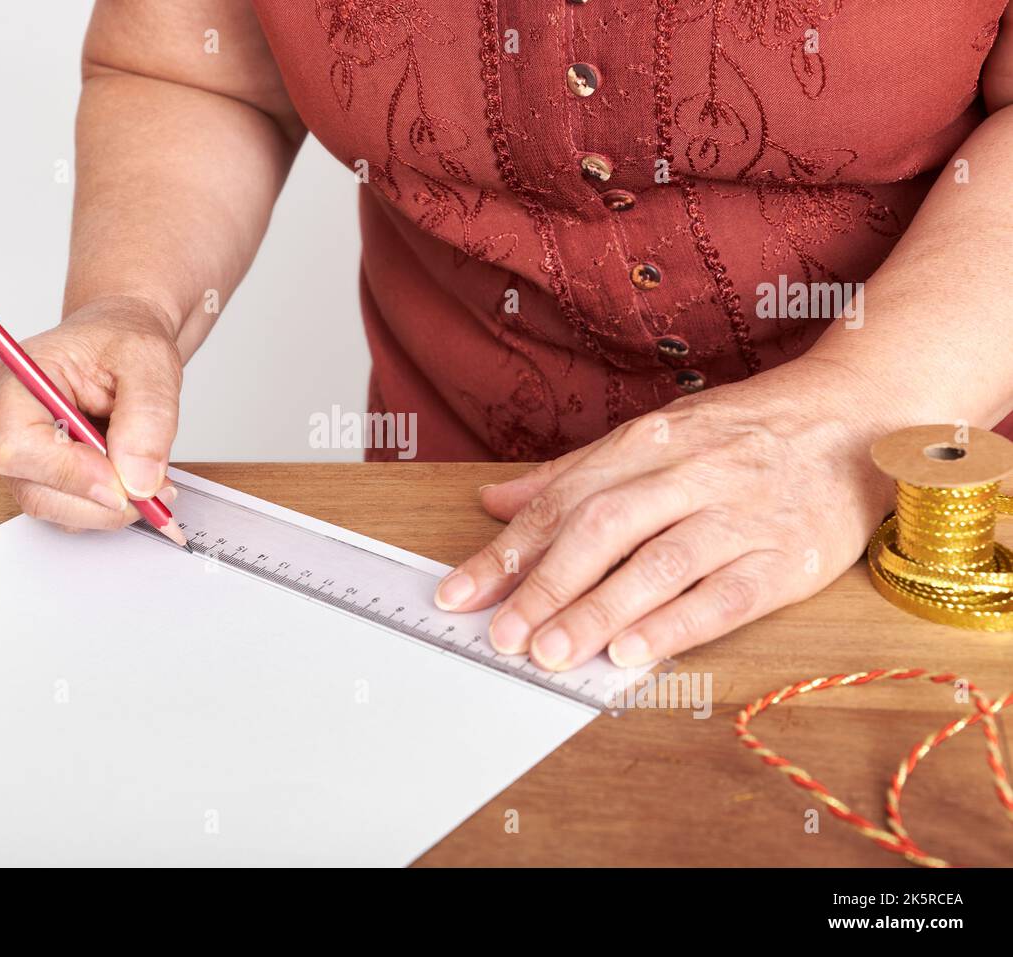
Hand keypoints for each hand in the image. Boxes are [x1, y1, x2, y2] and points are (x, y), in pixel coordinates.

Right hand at [0, 296, 182, 531]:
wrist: (121, 345)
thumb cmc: (122, 340)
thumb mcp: (149, 362)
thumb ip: (147, 418)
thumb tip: (138, 481)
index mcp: (17, 381)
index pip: (17, 447)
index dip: (70, 474)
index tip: (123, 481)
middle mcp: (3, 420)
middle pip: (33, 490)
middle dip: (99, 502)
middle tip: (153, 492)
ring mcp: (19, 451)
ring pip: (54, 507)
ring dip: (108, 506)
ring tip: (150, 479)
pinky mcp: (40, 472)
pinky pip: (68, 507)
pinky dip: (106, 505)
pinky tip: (132, 478)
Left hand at [434, 358, 904, 670]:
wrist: (860, 415)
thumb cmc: (745, 431)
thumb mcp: (656, 436)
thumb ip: (573, 474)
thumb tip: (493, 501)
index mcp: (650, 441)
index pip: (563, 500)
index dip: (507, 550)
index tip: (460, 592)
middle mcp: (691, 473)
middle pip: (603, 528)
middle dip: (544, 583)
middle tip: (500, 633)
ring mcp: (741, 515)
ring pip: (658, 564)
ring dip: (599, 610)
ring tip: (550, 652)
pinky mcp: (787, 559)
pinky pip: (724, 595)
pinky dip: (675, 625)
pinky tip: (631, 654)